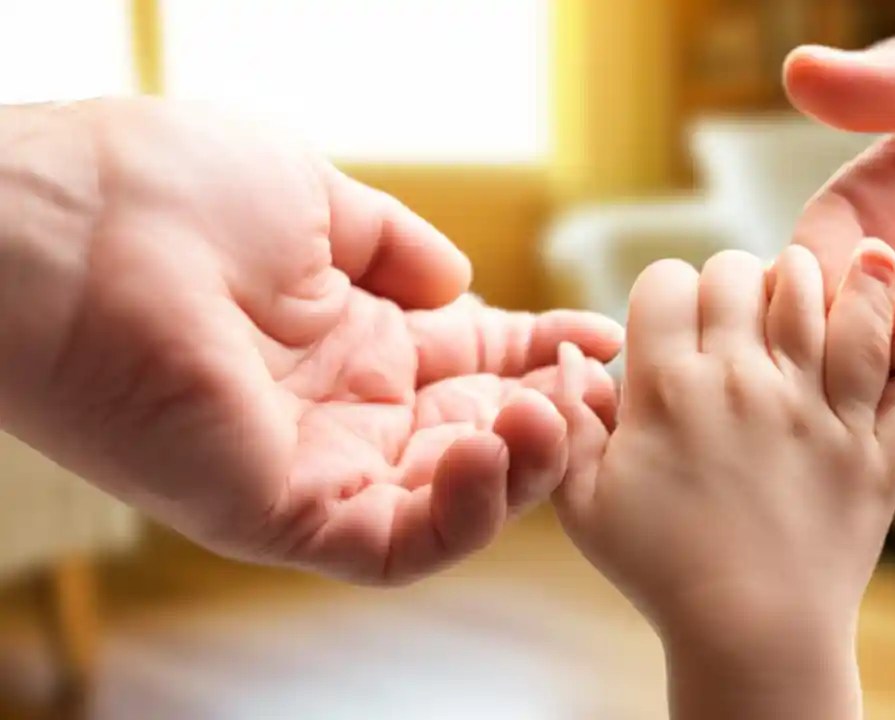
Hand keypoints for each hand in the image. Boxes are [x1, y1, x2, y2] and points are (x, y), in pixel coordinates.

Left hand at [0, 99, 620, 584]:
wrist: (70, 227)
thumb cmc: (170, 189)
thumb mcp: (313, 195)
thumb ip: (395, 244)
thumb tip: (460, 281)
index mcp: (358, 334)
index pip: (479, 357)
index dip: (549, 352)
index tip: (607, 338)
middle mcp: (348, 408)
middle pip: (484, 434)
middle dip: (554, 414)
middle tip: (596, 386)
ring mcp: (321, 466)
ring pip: (455, 502)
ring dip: (524, 467)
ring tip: (548, 415)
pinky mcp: (288, 514)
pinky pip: (398, 546)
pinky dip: (464, 513)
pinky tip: (491, 450)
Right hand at [551, 244, 894, 717]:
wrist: (754, 633)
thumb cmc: (662, 571)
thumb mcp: (583, 503)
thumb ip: (568, 421)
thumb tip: (572, 351)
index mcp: (669, 389)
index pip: (666, 281)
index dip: (666, 295)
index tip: (675, 328)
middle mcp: (744, 381)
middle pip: (738, 270)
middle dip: (729, 285)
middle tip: (734, 324)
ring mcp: (815, 403)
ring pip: (814, 288)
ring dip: (801, 282)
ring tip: (794, 308)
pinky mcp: (871, 435)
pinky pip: (890, 349)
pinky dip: (888, 313)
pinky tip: (874, 301)